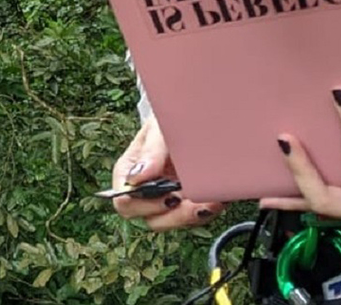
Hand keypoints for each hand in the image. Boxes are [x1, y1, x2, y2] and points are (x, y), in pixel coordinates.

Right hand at [111, 115, 223, 229]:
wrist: (191, 118)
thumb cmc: (167, 122)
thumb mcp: (158, 130)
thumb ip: (150, 152)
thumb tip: (137, 177)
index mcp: (129, 173)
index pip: (124, 200)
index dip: (144, 203)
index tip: (168, 196)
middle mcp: (145, 191)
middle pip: (150, 219)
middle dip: (174, 215)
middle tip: (192, 204)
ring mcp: (167, 199)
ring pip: (173, 222)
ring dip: (192, 215)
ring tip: (210, 201)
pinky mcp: (187, 202)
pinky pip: (193, 217)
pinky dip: (206, 211)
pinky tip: (216, 198)